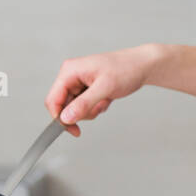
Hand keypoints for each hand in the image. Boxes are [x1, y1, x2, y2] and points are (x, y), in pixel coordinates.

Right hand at [44, 44, 161, 136]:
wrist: (142, 66)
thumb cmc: (126, 69)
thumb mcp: (104, 88)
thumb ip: (83, 104)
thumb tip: (65, 118)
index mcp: (69, 71)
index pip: (53, 100)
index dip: (60, 117)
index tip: (72, 129)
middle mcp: (71, 75)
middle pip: (64, 106)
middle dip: (82, 112)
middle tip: (98, 107)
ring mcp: (79, 82)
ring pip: (75, 108)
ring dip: (91, 110)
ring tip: (105, 99)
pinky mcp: (87, 88)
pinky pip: (85, 106)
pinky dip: (96, 107)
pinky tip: (107, 98)